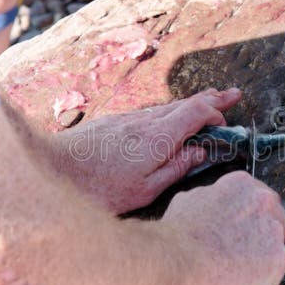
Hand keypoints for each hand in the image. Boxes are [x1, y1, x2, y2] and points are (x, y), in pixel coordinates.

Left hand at [55, 88, 240, 213]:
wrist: (51, 172)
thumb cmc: (99, 189)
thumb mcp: (146, 190)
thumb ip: (177, 168)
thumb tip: (200, 151)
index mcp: (158, 137)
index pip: (195, 112)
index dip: (215, 113)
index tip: (226, 121)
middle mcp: (144, 121)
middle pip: (184, 103)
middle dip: (211, 98)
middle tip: (233, 94)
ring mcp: (127, 119)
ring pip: (166, 107)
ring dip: (190, 104)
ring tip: (208, 102)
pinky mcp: (113, 122)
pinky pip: (149, 113)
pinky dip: (168, 112)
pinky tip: (170, 118)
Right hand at [164, 171, 284, 284]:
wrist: (178, 260)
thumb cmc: (179, 236)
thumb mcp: (189, 202)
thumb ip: (211, 203)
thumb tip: (209, 210)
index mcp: (241, 186)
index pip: (259, 200)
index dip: (250, 220)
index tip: (243, 231)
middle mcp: (263, 203)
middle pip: (275, 222)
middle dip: (260, 239)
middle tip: (238, 254)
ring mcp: (273, 232)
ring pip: (272, 253)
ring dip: (257, 264)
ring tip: (230, 273)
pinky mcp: (277, 261)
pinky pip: (269, 280)